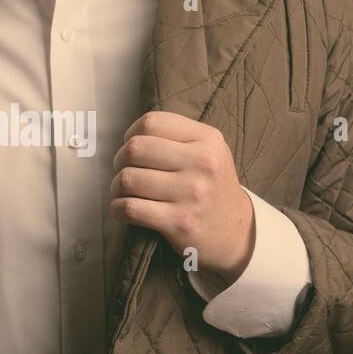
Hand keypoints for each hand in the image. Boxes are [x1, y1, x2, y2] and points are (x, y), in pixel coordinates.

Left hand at [110, 111, 254, 282]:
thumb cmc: (212, 186)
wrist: (236, 231)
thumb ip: (176, 136)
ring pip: (129, 179)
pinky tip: (122, 209)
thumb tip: (130, 136)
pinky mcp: (179, 222)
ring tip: (123, 191)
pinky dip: (117, 208)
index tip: (132, 147)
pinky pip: (130, 208)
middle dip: (119, 161)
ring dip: (116, 186)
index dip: (131, 134)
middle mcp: (202, 163)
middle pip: (135, 149)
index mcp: (207, 139)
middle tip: (124, 171)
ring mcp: (191, 194)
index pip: (152, 123)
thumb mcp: (209, 151)